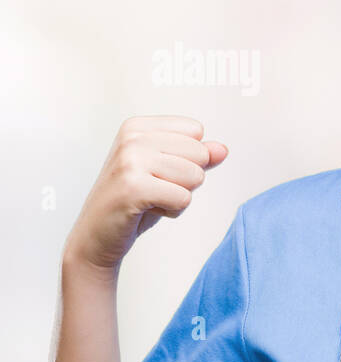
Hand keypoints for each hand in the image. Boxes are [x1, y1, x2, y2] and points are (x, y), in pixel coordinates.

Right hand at [63, 116, 227, 277]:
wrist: (96, 235)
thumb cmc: (134, 201)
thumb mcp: (168, 172)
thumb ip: (197, 156)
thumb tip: (222, 149)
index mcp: (137, 127)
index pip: (196, 131)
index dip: (189, 157)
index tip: (159, 171)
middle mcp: (132, 138)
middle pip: (200, 153)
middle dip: (187, 179)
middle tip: (155, 188)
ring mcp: (130, 161)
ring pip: (195, 176)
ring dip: (180, 196)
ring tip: (152, 199)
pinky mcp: (134, 187)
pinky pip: (184, 198)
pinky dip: (173, 211)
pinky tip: (148, 210)